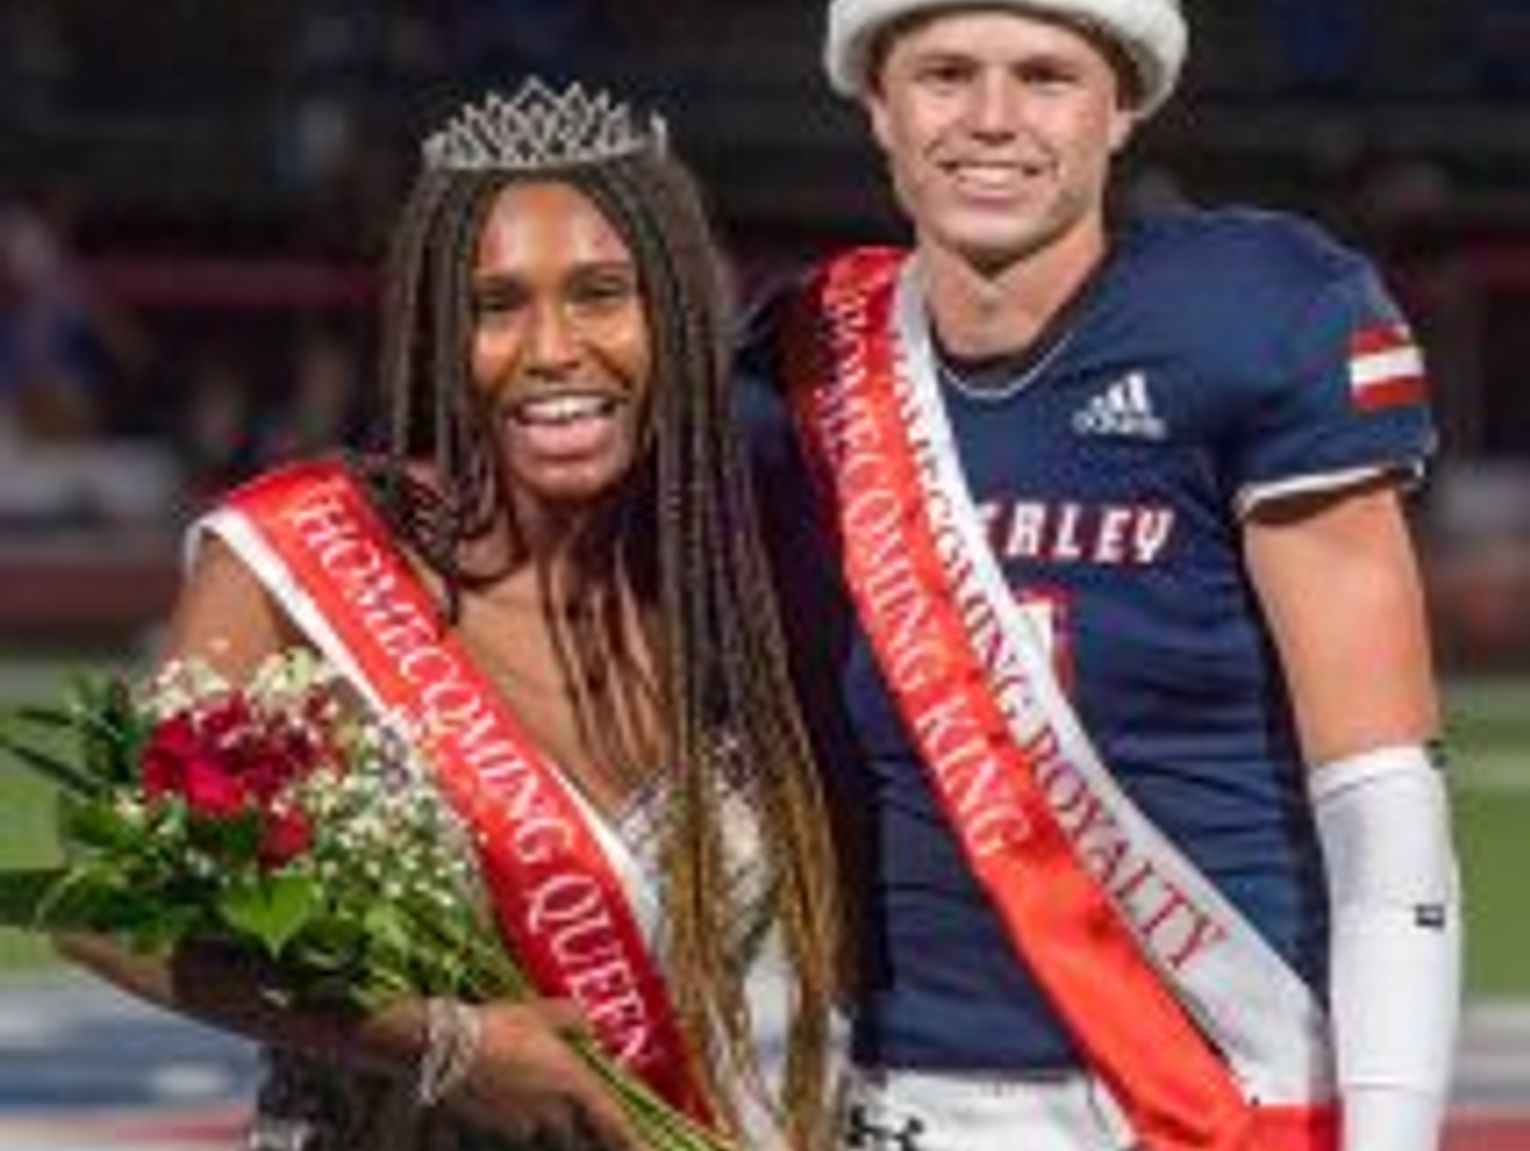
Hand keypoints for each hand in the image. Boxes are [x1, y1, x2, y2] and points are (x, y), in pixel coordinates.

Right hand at [447, 999, 642, 1149]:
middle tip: (585, 1137)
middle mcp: (554, 1117)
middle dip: (584, 1143)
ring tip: (536, 1125)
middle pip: (579, 1145)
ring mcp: (521, 1134)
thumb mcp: (537, 1012)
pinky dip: (511, 1141)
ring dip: (548, 1141)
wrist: (442, 1048)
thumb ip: (568, 1018)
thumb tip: (588, 1020)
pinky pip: (508, 1147)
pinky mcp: (489, 1141)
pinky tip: (503, 1133)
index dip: (631, 1143)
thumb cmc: (495, 1026)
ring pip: (544, 1147)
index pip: (613, 1125)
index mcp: (574, 1085)